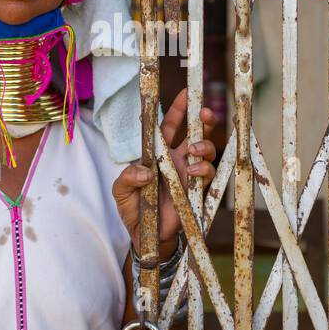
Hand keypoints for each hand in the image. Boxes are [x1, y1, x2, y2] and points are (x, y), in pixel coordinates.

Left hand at [111, 89, 217, 255]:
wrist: (145, 237)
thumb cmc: (133, 209)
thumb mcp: (121, 191)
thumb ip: (128, 177)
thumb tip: (146, 171)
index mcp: (159, 154)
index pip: (170, 127)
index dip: (178, 109)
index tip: (187, 92)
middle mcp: (176, 160)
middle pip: (195, 133)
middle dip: (202, 120)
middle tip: (205, 112)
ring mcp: (188, 174)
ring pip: (206, 150)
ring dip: (205, 144)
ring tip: (195, 149)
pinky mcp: (195, 190)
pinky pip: (207, 174)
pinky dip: (203, 169)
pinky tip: (193, 171)